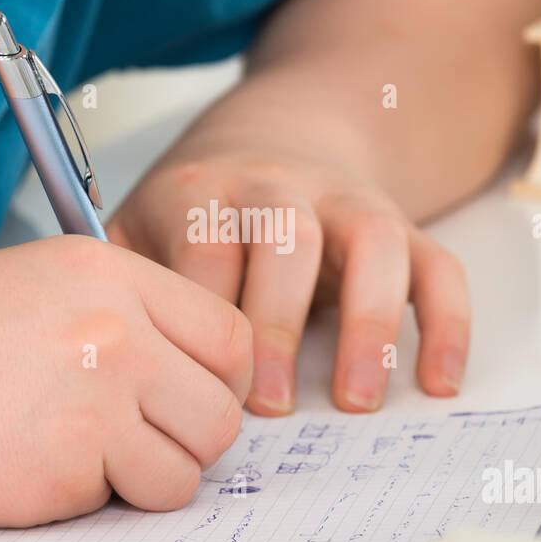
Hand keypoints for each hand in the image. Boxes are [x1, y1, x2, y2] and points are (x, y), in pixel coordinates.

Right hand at [0, 236, 252, 527]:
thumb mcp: (33, 284)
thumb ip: (119, 316)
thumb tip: (181, 370)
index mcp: (111, 275)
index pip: (228, 336)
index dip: (222, 378)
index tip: (196, 397)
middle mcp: (118, 335)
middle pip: (222, 412)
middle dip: (191, 437)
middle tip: (143, 438)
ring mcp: (96, 406)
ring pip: (186, 471)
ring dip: (148, 476)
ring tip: (85, 456)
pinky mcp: (66, 474)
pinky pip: (121, 501)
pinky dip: (91, 498)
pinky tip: (33, 466)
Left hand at [106, 142, 469, 414]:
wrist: (276, 135)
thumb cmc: (197, 210)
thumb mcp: (140, 227)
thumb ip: (119, 282)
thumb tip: (94, 364)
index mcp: (203, 190)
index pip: (204, 248)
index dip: (205, 320)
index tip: (198, 388)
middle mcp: (279, 188)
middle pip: (286, 236)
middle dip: (278, 320)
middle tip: (271, 406)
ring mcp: (347, 203)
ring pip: (372, 242)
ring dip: (369, 321)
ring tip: (357, 400)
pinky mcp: (399, 224)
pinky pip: (436, 263)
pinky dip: (446, 321)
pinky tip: (438, 381)